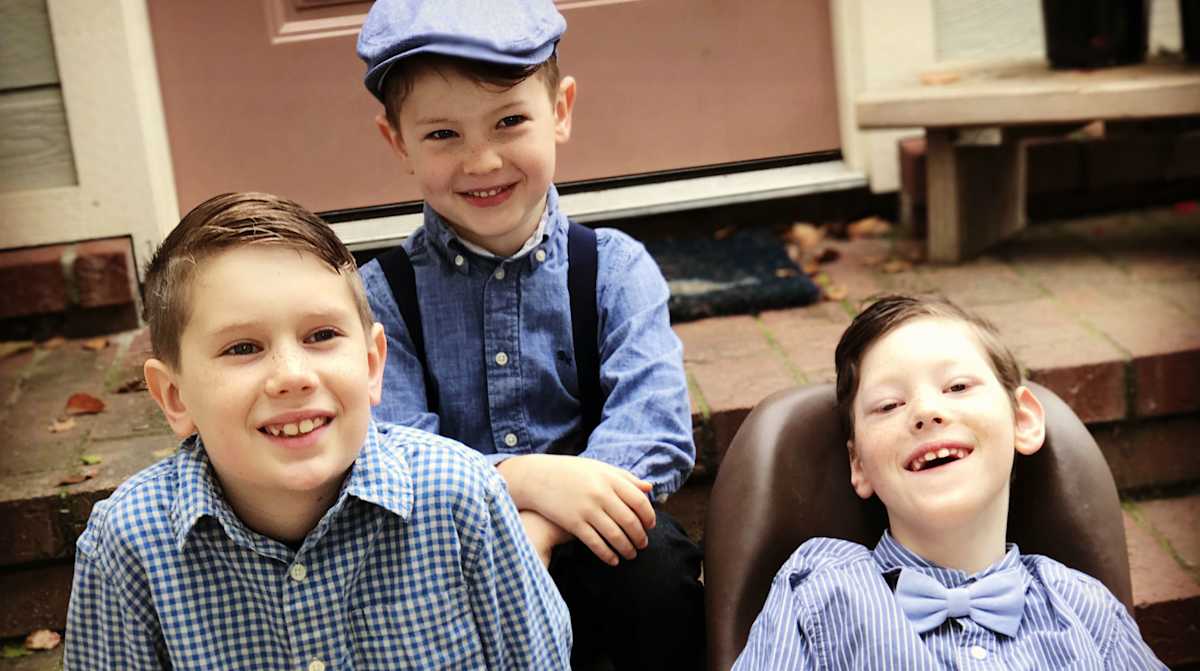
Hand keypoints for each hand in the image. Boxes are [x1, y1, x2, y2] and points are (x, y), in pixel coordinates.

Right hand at [498, 454, 655, 565]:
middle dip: (640, 537)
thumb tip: (649, 489)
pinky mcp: (573, 523)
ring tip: (631, 554)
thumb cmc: (570, 472)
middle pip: (630, 521)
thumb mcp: (598, 468)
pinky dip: (608, 554)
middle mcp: (600, 493)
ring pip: (615, 535)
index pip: (639, 501)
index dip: (648, 516)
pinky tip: (613, 560)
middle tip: (643, 545)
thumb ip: (624, 478)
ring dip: (627, 548)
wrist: (536, 477)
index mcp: (609, 478)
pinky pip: (596, 544)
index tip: (650, 526)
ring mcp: (587, 509)